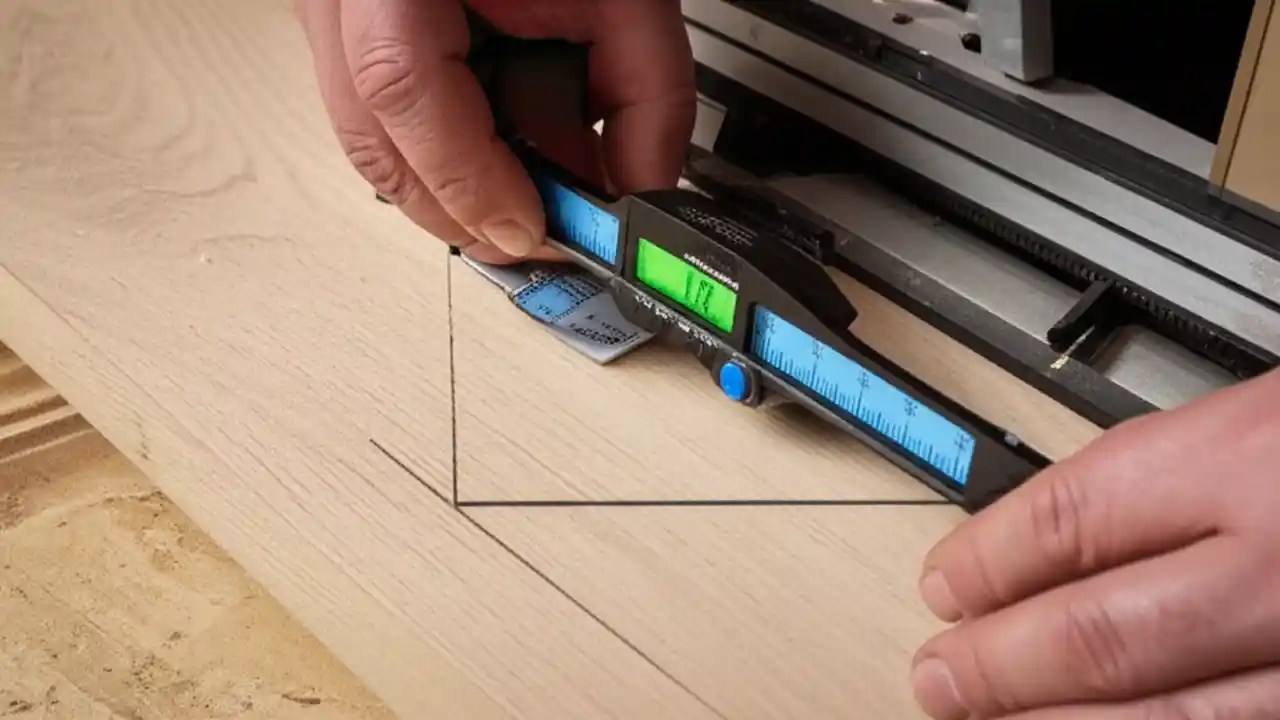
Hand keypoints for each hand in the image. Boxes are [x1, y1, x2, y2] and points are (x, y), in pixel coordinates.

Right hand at [296, 0, 695, 263]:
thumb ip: (647, 93)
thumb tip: (639, 191)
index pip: (399, 82)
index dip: (466, 177)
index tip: (530, 226)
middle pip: (372, 139)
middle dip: (461, 211)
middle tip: (540, 235)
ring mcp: (333, 17)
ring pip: (370, 145)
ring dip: (450, 195)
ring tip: (527, 201)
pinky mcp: (348, 40)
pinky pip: (380, 124)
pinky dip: (441, 160)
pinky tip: (497, 164)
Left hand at [912, 368, 1279, 718]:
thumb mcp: (1257, 418)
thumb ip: (1164, 475)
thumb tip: (1048, 539)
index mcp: (1243, 459)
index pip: (1070, 518)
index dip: (984, 562)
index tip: (943, 584)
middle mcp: (1278, 563)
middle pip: (1097, 631)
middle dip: (999, 664)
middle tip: (940, 676)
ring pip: (1162, 715)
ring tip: (989, 717)